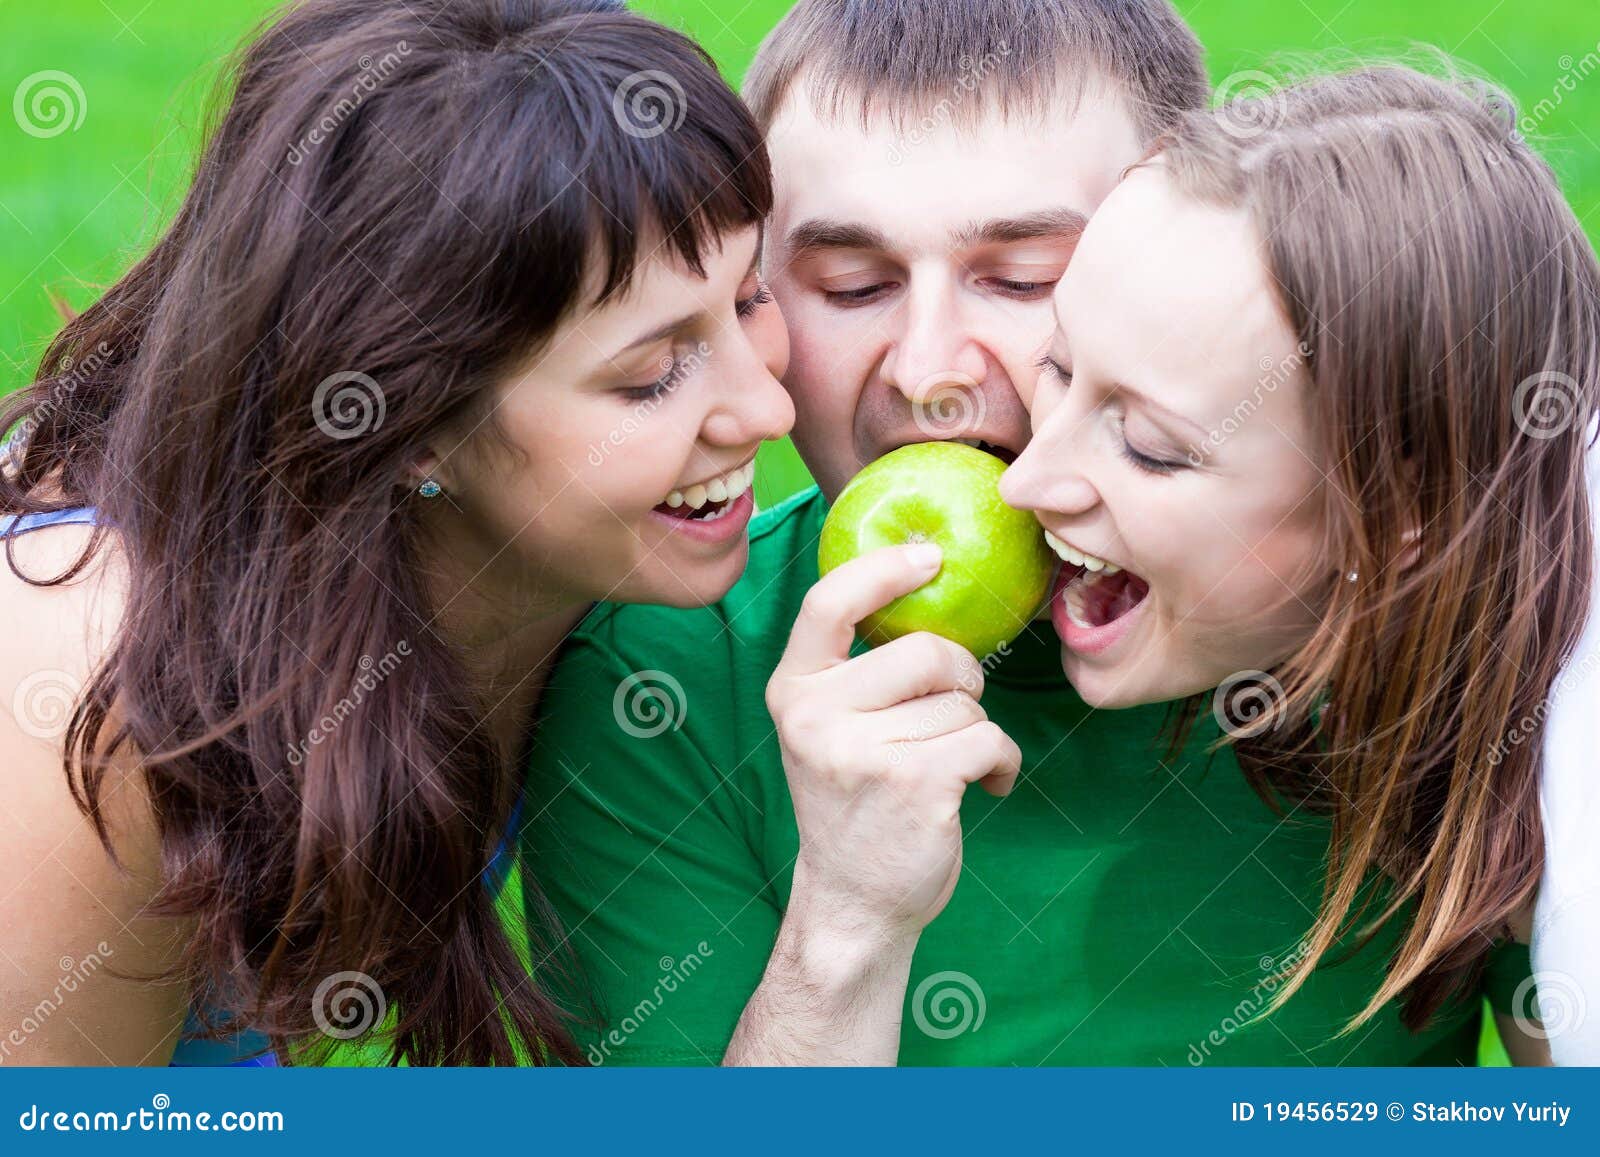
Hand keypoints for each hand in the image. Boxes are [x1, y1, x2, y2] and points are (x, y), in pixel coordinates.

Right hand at [766, 543, 1021, 945]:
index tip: (930, 556)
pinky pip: (989, 739)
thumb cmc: (856, 802)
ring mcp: (863, 752)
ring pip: (963, 701)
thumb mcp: (830, 727)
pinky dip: (1003, 761)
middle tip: (957, 709)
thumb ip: (856, 670)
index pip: (829, 602)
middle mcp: (817, 716)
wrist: (854, 901)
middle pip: (922, 650)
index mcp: (794, 691)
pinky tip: (988, 785)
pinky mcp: (915, 785)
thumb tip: (925, 583)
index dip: (885, 568)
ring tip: (957, 765)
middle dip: (961, 676)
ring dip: (978, 729)